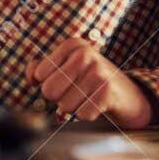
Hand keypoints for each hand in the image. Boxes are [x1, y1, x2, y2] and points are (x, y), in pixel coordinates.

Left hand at [27, 37, 152, 127]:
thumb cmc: (89, 80)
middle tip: (73, 92)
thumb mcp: (66, 66)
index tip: (64, 81)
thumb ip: (40, 68)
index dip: (48, 84)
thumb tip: (32, 79)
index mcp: (72, 45)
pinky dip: (87, 114)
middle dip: (58, 98)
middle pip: (49, 91)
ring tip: (87, 97)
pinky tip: (97, 104)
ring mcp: (98, 72)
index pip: (39, 74)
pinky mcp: (107, 92)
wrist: (127, 93)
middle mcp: (86, 54)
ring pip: (64, 105)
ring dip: (74, 108)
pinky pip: (81, 114)